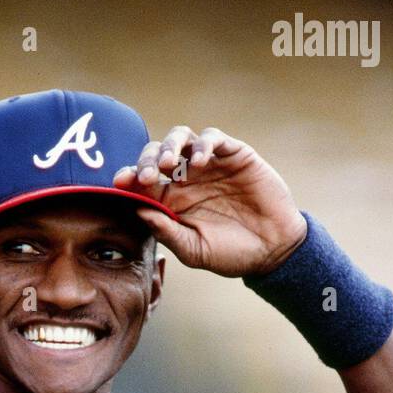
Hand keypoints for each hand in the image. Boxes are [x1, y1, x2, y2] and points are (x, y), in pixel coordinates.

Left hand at [113, 124, 306, 277]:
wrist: (272, 250)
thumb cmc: (230, 254)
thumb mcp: (193, 249)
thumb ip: (167, 231)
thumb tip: (139, 210)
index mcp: (171, 200)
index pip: (143, 181)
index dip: (129, 177)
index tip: (120, 183)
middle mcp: (186, 178)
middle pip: (157, 155)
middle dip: (147, 161)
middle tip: (147, 177)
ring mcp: (209, 164)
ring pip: (181, 138)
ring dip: (170, 146)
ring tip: (169, 164)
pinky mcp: (233, 154)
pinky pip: (213, 138)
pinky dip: (203, 144)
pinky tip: (200, 161)